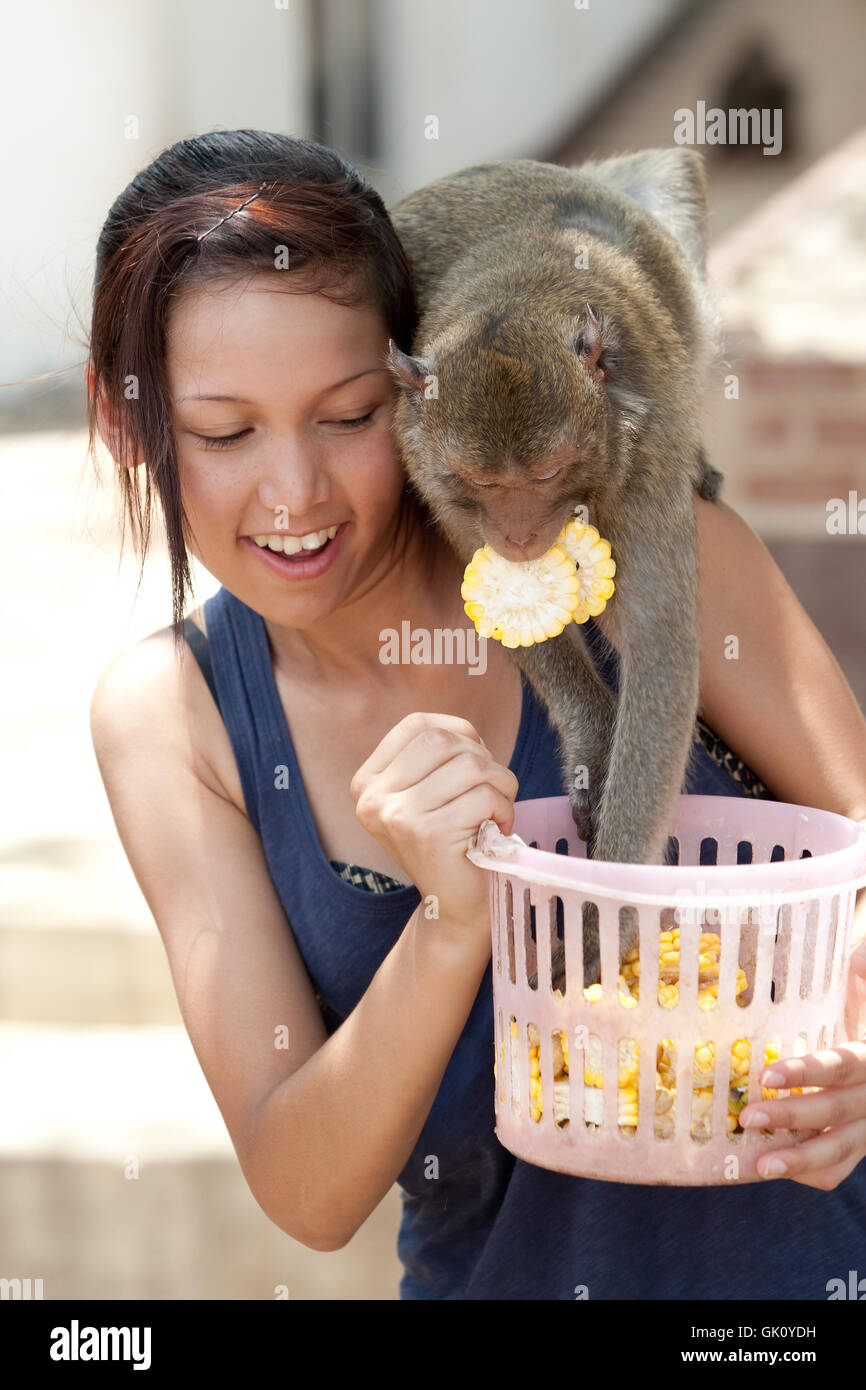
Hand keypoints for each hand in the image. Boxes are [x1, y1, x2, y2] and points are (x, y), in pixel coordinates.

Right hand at [350, 711, 518, 935]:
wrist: (456, 908)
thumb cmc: (452, 842)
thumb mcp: (430, 793)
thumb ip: (436, 757)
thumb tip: (468, 733)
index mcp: (367, 782)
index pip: (415, 725)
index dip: (456, 730)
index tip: (475, 758)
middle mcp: (373, 798)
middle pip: (441, 741)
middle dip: (482, 758)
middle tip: (492, 789)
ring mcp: (397, 816)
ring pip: (469, 765)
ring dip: (500, 784)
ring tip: (497, 810)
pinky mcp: (428, 834)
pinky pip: (483, 796)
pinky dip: (504, 809)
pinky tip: (496, 829)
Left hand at [738, 941, 865, 1188]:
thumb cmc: (861, 1023)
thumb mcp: (863, 997)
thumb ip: (859, 975)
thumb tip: (855, 949)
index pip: (840, 1066)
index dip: (806, 1071)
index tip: (767, 1075)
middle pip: (833, 1113)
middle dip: (790, 1117)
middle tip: (746, 1116)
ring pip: (836, 1152)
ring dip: (797, 1159)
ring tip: (759, 1165)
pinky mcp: (857, 1150)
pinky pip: (835, 1171)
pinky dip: (807, 1173)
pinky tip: (773, 1169)